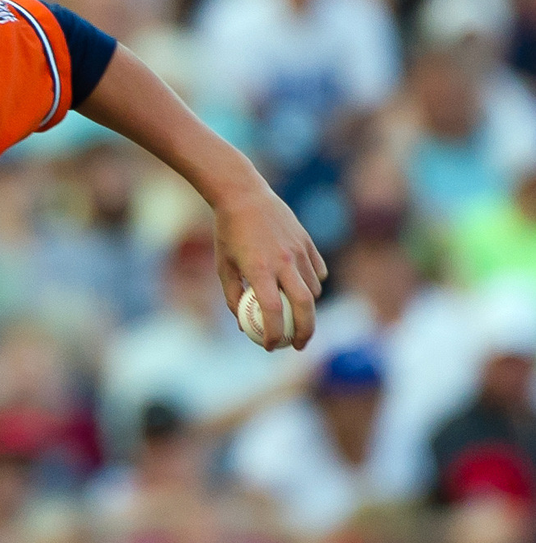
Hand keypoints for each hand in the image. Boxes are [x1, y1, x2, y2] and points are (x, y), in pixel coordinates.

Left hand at [213, 183, 327, 350]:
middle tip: (298, 345)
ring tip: (294, 312)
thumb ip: (234, 298)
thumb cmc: (228, 233)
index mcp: (259, 268)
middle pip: (304, 306)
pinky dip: (313, 285)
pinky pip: (318, 272)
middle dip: (305, 332)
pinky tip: (301, 288)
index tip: (270, 346)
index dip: (273, 334)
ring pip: (314, 290)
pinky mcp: (308, 242)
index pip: (272, 311)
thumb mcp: (223, 267)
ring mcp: (299, 250)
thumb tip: (243, 326)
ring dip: (307, 307)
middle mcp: (283, 261)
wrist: (243, 195)